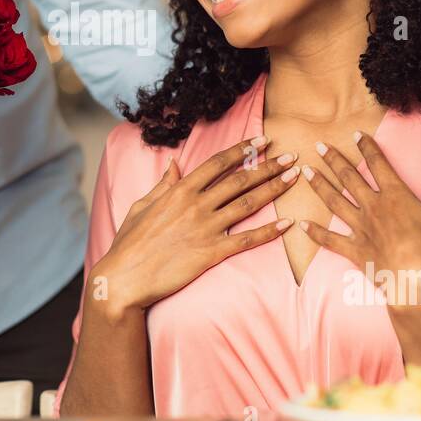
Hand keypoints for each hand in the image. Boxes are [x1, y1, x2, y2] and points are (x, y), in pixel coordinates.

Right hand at [90, 136, 300, 321]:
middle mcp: (195, 205)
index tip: (262, 141)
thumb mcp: (142, 206)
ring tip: (294, 178)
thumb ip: (163, 185)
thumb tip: (174, 164)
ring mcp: (205, 229)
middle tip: (290, 156)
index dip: (242, 151)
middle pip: (239, 180)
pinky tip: (287, 224)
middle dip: (268, 166)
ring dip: (274, 189)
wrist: (125, 278)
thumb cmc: (130, 243)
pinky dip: (269, 231)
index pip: (217, 164)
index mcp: (179, 191)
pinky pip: (246, 240)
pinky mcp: (211, 253)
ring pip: (247, 204)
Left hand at [299, 131, 420, 310]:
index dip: (367, 148)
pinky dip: (315, 232)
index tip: (356, 135)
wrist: (416, 279)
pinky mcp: (354, 249)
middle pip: (349, 178)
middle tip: (319, 146)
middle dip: (333, 160)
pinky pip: (330, 239)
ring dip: (319, 186)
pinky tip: (301, 225)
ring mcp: (360, 228)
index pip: (378, 165)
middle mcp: (373, 207)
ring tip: (305, 173)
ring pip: (334, 202)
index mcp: (394, 196)